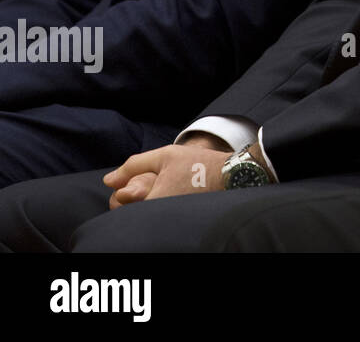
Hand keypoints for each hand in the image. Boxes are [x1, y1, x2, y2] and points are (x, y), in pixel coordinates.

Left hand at [103, 145, 229, 208]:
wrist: (230, 175)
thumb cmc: (198, 164)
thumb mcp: (165, 155)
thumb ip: (134, 166)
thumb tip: (109, 180)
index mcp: (153, 200)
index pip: (119, 204)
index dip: (121, 193)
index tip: (132, 184)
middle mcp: (160, 215)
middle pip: (130, 213)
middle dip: (132, 201)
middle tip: (147, 187)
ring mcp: (170, 220)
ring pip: (144, 215)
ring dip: (145, 205)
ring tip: (161, 191)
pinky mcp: (180, 223)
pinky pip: (158, 218)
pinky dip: (157, 210)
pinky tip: (170, 197)